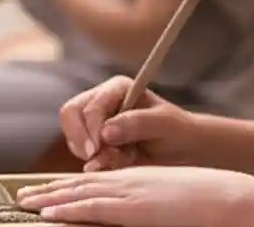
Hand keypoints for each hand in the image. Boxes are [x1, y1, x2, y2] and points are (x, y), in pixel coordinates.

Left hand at [15, 166, 253, 226]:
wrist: (230, 197)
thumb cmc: (208, 203)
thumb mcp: (172, 200)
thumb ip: (151, 206)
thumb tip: (142, 215)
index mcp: (140, 179)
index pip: (96, 182)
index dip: (69, 187)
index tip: (48, 193)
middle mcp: (130, 181)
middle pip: (81, 185)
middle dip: (51, 191)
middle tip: (23, 196)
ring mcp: (131, 193)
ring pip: (80, 194)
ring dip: (50, 198)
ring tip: (25, 202)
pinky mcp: (134, 208)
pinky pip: (93, 208)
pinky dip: (68, 209)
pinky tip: (48, 213)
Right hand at [60, 75, 199, 170]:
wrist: (183, 149)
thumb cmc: (177, 130)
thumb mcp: (163, 124)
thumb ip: (136, 123)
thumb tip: (105, 131)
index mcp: (117, 89)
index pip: (89, 105)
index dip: (89, 127)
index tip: (96, 149)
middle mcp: (102, 101)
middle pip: (70, 115)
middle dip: (81, 140)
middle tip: (96, 158)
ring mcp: (96, 122)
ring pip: (73, 137)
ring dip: (92, 154)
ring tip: (121, 158)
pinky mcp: (96, 142)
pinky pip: (82, 154)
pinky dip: (96, 163)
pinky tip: (118, 163)